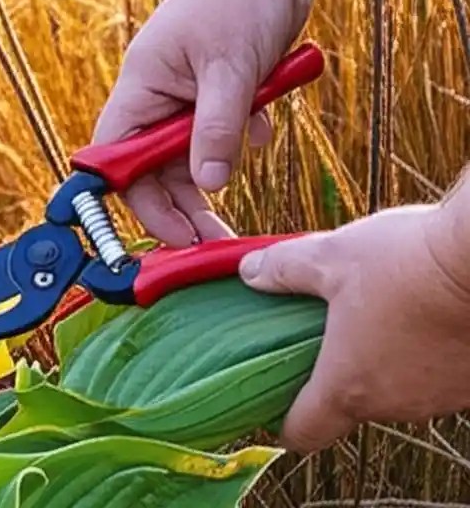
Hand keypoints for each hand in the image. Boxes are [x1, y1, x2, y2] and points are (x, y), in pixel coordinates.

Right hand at [93, 0, 314, 245]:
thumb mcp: (231, 70)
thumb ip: (217, 128)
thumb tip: (208, 184)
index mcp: (140, 85)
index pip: (117, 155)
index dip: (134, 197)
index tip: (168, 231)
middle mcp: (154, 93)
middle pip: (152, 165)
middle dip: (179, 202)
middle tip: (210, 237)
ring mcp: (183, 92)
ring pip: (187, 153)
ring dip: (212, 173)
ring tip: (233, 207)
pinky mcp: (214, 90)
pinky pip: (218, 132)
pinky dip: (238, 140)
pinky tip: (261, 131)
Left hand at [238, 203, 469, 452]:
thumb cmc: (407, 261)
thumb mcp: (329, 256)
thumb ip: (282, 269)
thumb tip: (248, 271)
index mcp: (348, 386)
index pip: (305, 434)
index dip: (284, 422)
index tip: (276, 399)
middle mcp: (397, 404)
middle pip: (351, 406)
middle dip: (336, 374)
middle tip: (324, 332)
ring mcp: (441, 397)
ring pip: (397, 390)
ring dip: (383, 362)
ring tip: (377, 314)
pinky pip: (435, 377)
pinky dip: (423, 355)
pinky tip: (421, 314)